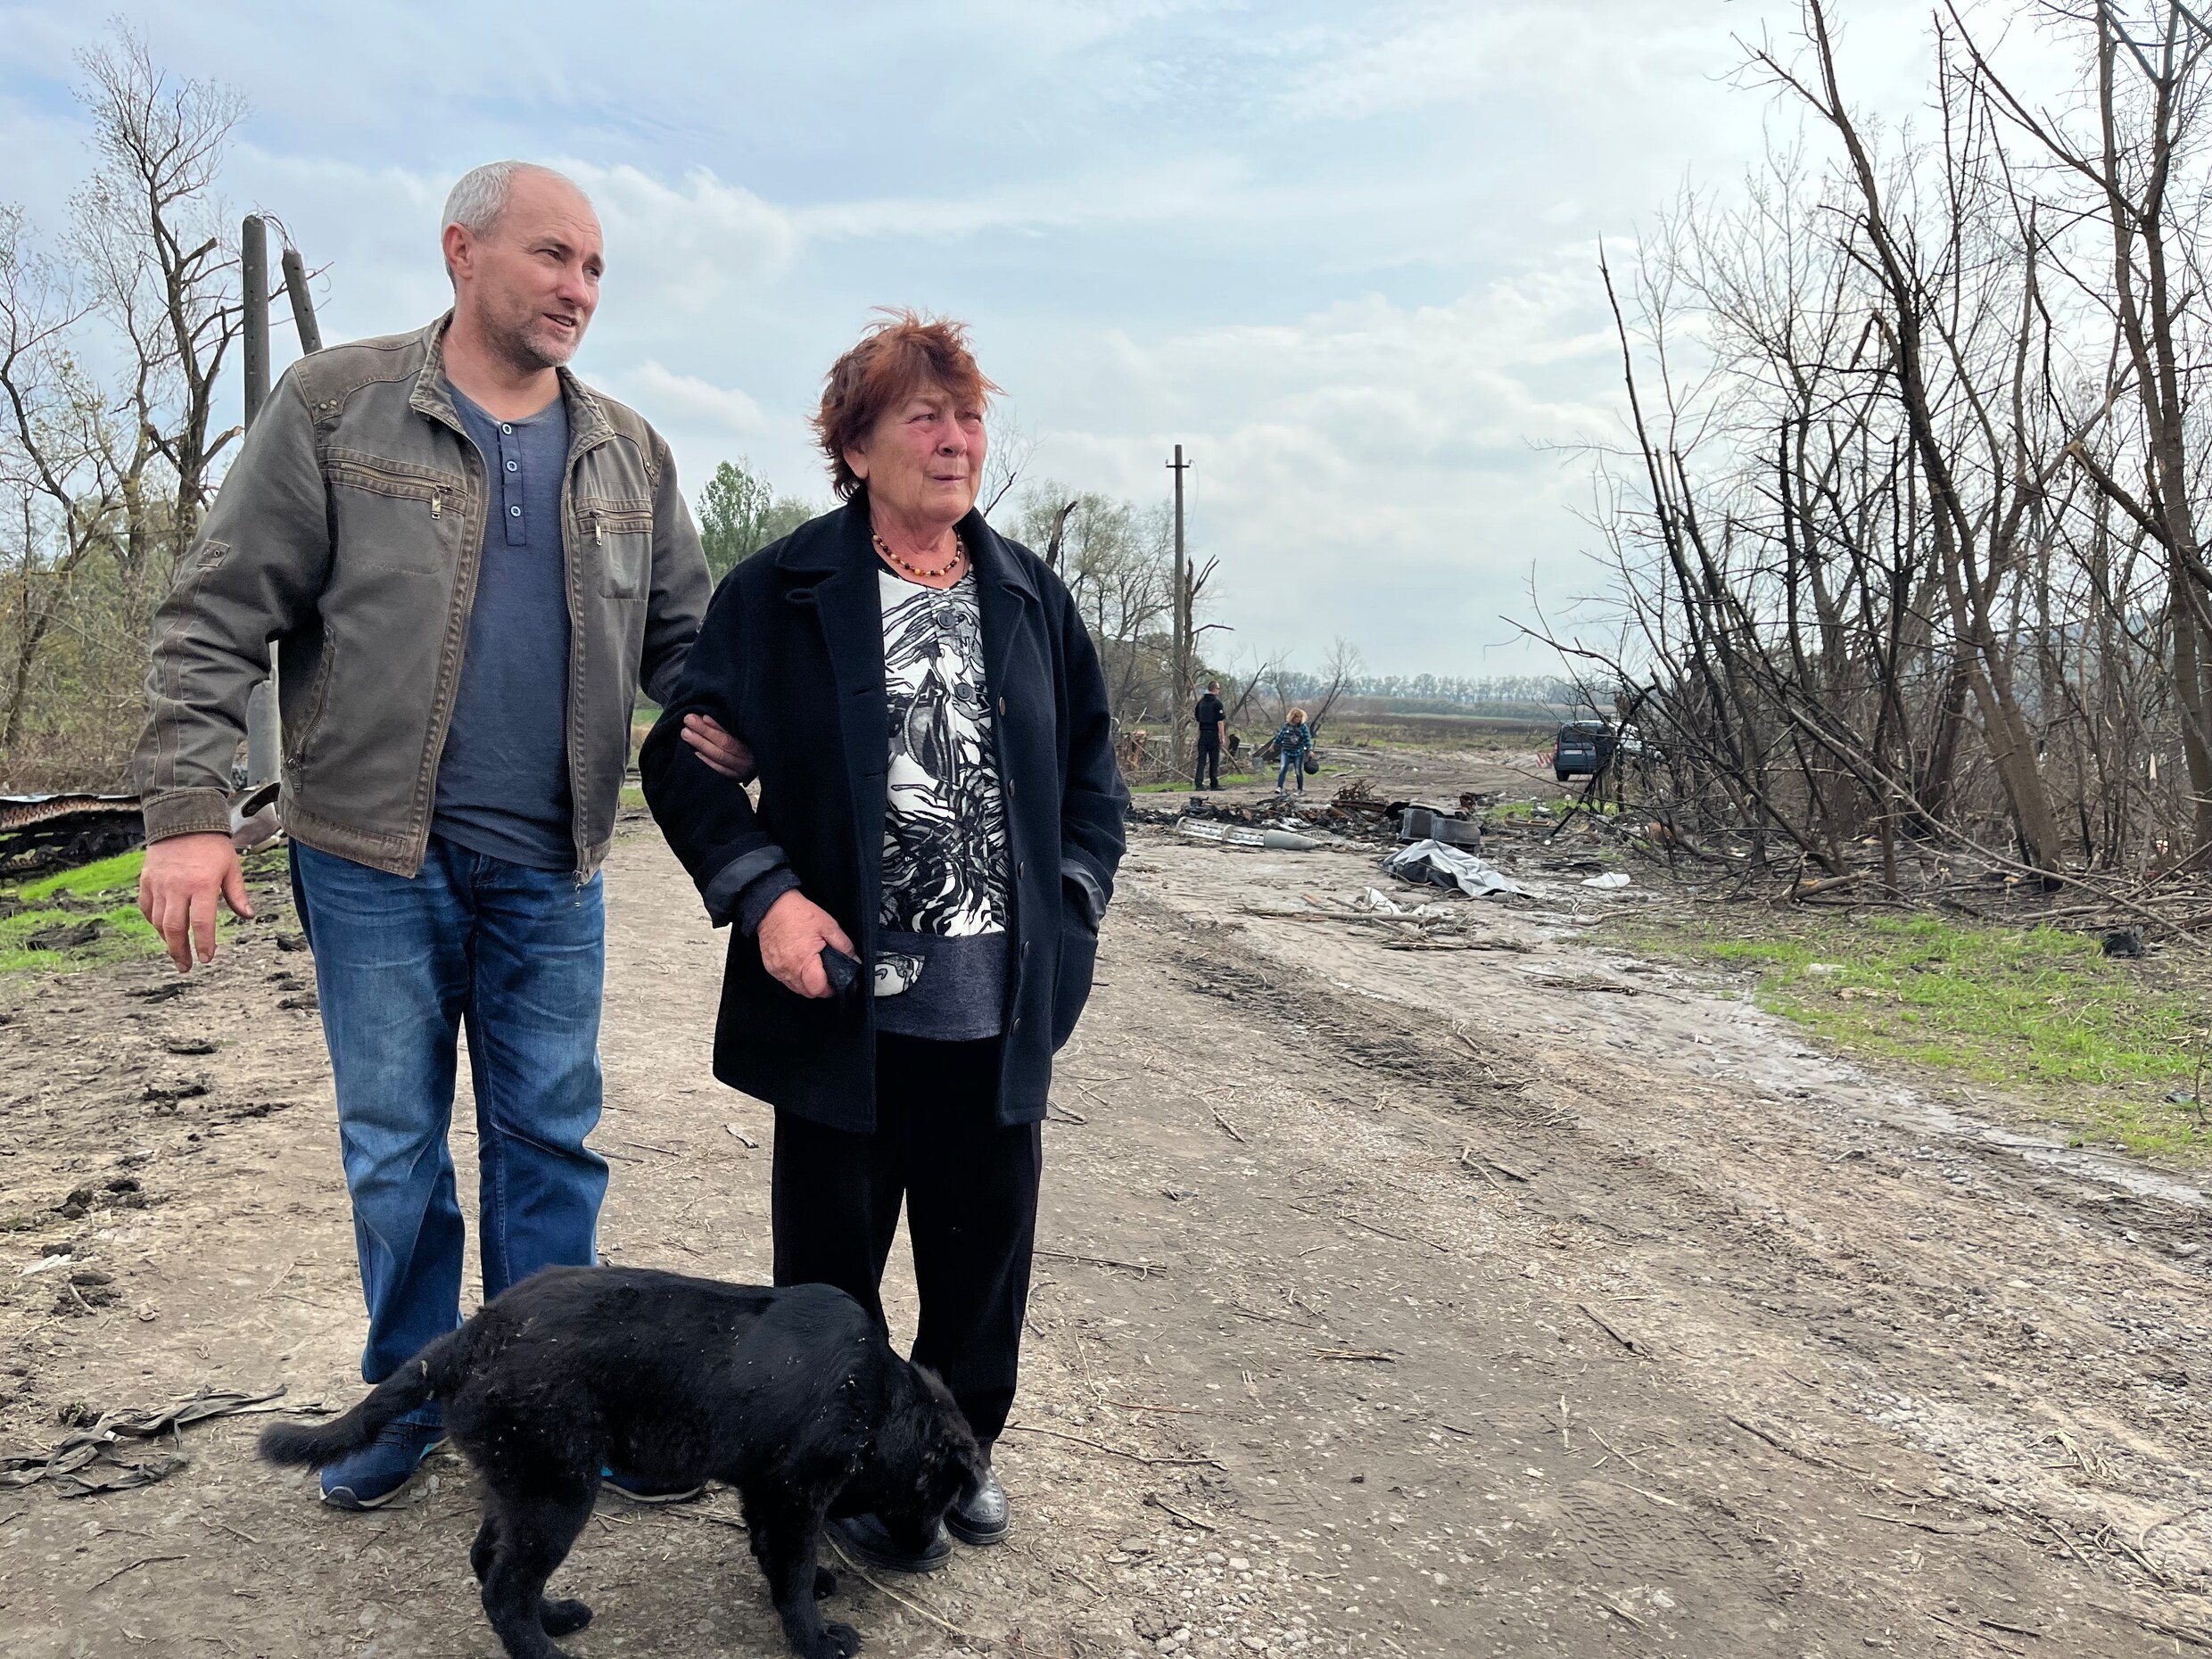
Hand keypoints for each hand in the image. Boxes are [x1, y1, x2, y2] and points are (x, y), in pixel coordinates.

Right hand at [137, 831, 253, 972]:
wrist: (182, 820)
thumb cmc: (211, 845)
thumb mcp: (231, 867)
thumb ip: (237, 893)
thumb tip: (248, 916)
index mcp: (202, 884)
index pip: (202, 922)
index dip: (204, 943)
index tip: (207, 958)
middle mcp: (178, 887)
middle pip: (175, 927)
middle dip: (180, 951)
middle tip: (187, 966)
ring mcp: (159, 884)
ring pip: (159, 921)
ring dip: (167, 941)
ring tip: (177, 954)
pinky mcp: (146, 881)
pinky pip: (148, 909)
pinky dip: (154, 923)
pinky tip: (163, 932)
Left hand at [682, 713, 753, 780]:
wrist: (755, 760)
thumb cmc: (746, 740)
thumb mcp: (741, 731)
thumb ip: (727, 725)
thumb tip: (705, 717)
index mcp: (752, 742)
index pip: (731, 736)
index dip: (715, 726)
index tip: (701, 716)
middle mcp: (747, 758)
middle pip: (723, 745)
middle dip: (704, 732)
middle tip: (688, 721)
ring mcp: (740, 770)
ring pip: (719, 757)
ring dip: (700, 745)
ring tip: (686, 734)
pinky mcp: (733, 778)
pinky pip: (718, 770)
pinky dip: (705, 760)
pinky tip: (694, 752)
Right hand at [757, 889, 855, 998]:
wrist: (772, 906)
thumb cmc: (797, 914)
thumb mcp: (828, 925)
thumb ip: (843, 944)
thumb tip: (854, 958)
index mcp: (804, 960)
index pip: (818, 989)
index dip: (830, 989)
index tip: (835, 984)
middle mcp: (788, 969)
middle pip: (807, 993)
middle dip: (819, 988)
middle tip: (826, 977)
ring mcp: (777, 969)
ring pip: (796, 989)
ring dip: (806, 984)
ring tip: (813, 970)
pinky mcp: (770, 967)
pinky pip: (785, 980)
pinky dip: (794, 978)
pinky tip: (799, 966)